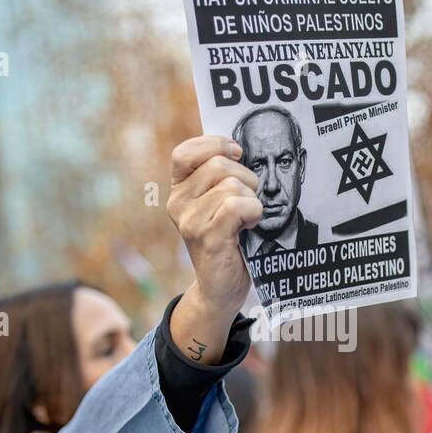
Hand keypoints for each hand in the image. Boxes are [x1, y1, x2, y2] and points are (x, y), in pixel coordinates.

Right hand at [166, 135, 261, 362]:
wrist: (221, 288)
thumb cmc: (228, 240)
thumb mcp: (217, 203)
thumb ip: (219, 176)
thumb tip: (237, 147)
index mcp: (178, 190)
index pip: (185, 152)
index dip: (214, 145)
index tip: (236, 154)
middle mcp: (177, 204)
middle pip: (218, 165)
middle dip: (245, 178)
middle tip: (248, 199)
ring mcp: (189, 221)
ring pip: (232, 186)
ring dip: (252, 199)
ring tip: (246, 219)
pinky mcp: (207, 237)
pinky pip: (239, 206)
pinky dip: (254, 213)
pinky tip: (249, 227)